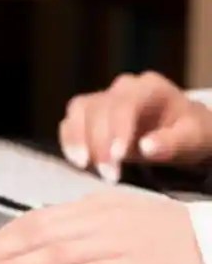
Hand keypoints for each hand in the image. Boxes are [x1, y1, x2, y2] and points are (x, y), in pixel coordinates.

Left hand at [0, 192, 208, 263]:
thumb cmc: (179, 242)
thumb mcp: (124, 230)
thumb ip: (85, 240)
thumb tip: (42, 260)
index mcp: (95, 207)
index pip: (33, 222)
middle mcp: (101, 217)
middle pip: (33, 235)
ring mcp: (119, 238)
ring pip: (51, 253)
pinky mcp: (139, 262)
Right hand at [60, 71, 211, 181]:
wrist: (179, 129)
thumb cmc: (188, 132)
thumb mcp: (193, 138)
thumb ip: (173, 142)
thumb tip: (147, 147)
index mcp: (150, 88)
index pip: (125, 104)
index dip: (117, 130)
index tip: (118, 157)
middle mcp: (123, 89)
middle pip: (98, 108)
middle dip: (99, 143)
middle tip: (109, 175)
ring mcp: (103, 98)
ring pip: (78, 111)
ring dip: (77, 140)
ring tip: (85, 166)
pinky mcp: (89, 114)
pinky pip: (70, 122)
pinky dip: (69, 142)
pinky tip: (80, 162)